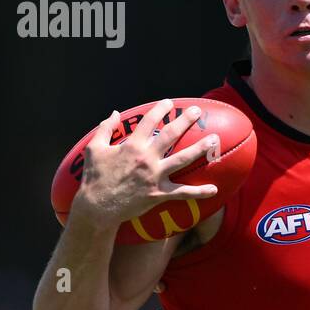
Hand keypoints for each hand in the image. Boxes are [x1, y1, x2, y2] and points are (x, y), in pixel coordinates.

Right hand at [71, 100, 219, 229]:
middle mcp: (146, 158)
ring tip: (215, 140)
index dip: (160, 109)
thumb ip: (105, 128)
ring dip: (200, 149)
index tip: (170, 103)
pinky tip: (214, 189)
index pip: (149, 121)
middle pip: (170, 135)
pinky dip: (199, 192)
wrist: (97, 207)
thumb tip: (114, 112)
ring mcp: (154, 176)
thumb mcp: (94, 149)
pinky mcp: (159, 193)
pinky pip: (182, 193)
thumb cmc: (95, 177)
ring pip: (182, 159)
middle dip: (185, 120)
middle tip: (197, 111)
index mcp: (132, 146)